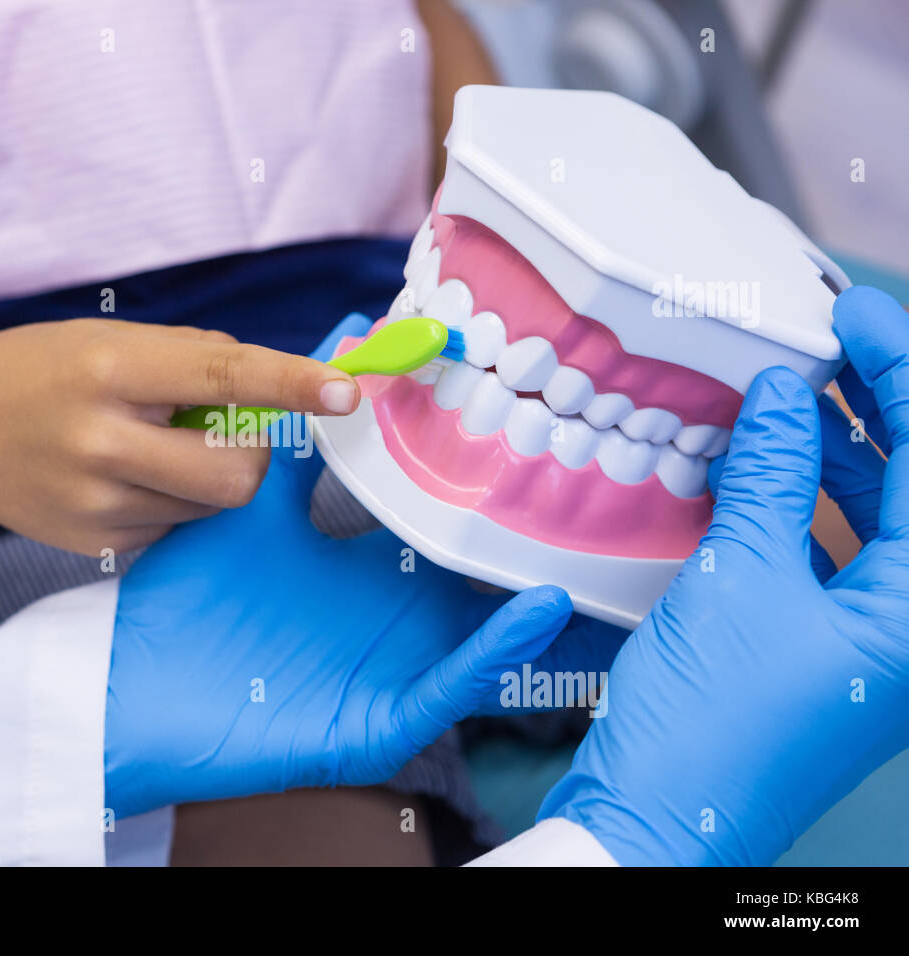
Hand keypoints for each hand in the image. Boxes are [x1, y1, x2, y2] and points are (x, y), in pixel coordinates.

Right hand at [0, 318, 360, 554]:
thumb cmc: (38, 372)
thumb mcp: (105, 339)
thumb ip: (189, 361)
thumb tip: (270, 389)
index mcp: (110, 368)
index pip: (221, 376)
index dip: (290, 384)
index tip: (344, 391)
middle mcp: (104, 440)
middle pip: (236, 471)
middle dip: (252, 453)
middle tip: (221, 427)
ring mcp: (99, 502)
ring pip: (212, 504)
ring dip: (207, 474)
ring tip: (149, 446)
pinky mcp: (98, 544)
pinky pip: (177, 526)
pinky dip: (172, 500)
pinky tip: (122, 477)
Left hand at [103, 316, 625, 817]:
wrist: (131, 691)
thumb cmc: (187, 603)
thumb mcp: (246, 514)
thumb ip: (292, 447)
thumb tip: (332, 360)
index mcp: (364, 568)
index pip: (440, 518)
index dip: (484, 480)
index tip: (537, 426)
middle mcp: (390, 616)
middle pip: (482, 574)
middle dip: (540, 541)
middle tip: (609, 487)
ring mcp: (392, 668)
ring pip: (488, 632)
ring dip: (544, 595)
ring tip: (604, 545)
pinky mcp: (380, 720)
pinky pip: (449, 686)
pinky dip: (495, 651)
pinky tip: (538, 607)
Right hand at [539, 286, 908, 865]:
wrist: (656, 818)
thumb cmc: (711, 724)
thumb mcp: (740, 582)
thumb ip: (771, 480)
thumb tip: (782, 396)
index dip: (899, 376)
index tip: (855, 313)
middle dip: (873, 406)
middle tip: (824, 339)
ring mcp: (870, 641)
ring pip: (871, 518)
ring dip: (830, 451)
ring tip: (785, 390)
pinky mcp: (822, 648)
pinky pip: (828, 552)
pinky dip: (796, 501)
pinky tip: (754, 462)